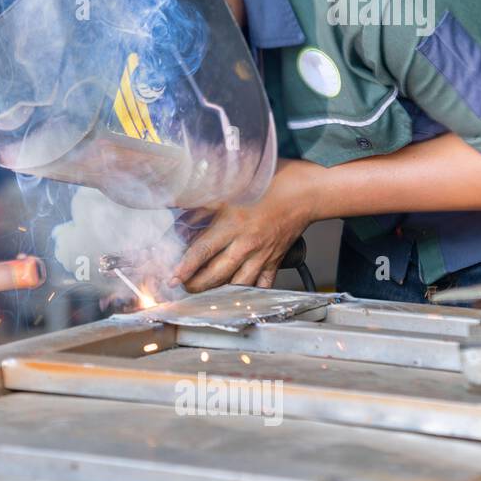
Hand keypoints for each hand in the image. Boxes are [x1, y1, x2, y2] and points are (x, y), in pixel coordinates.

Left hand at [169, 160, 319, 291]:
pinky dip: (250, 293)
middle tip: (183, 286)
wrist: (307, 192)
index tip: (173, 277)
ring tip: (203, 292)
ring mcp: (262, 256)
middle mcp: (247, 244)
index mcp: (233, 224)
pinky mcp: (275, 261)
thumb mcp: (232, 188)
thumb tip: (184, 220)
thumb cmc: (272, 183)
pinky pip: (262, 285)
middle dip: (196, 284)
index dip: (185, 266)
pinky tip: (238, 296)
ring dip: (218, 292)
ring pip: (237, 284)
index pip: (203, 251)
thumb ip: (205, 206)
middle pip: (216, 274)